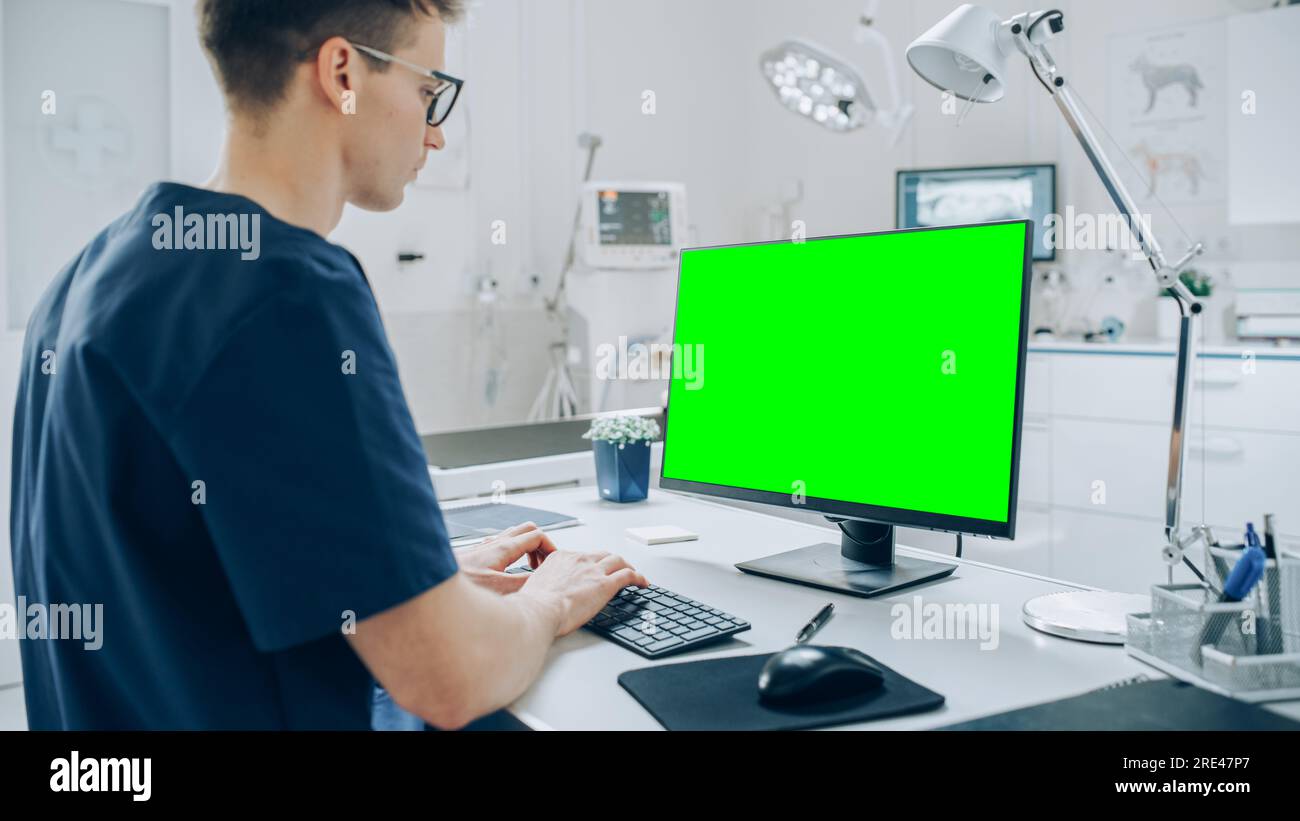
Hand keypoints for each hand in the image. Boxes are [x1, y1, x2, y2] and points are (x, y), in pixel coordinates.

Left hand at [456, 522, 557, 594]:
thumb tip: (544, 581)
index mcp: (502, 548)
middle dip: (541, 544)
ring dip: (526, 549)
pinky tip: (506, 571)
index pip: (536, 535)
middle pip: (526, 530)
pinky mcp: (473, 557)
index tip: (555, 563)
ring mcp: (482, 548)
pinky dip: (511, 554)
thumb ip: (524, 583)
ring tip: (529, 570)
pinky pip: (499, 546)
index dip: (551, 547)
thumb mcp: (499, 590)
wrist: (427, 586)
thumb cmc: (458, 588)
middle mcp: (492, 544)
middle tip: (545, 565)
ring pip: (512, 537)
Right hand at [520, 550, 648, 636]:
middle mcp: (579, 559)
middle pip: (603, 555)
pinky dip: (638, 577)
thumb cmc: (533, 605)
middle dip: (612, 561)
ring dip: (627, 566)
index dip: (592, 563)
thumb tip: (547, 594)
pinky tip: (643, 583)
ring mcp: (593, 570)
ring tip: (633, 574)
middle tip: (617, 569)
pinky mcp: (606, 584)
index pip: (582, 556)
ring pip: (618, 561)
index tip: (594, 569)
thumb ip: (546, 585)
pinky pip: (628, 576)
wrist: (538, 610)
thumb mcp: (535, 586)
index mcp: (560, 558)